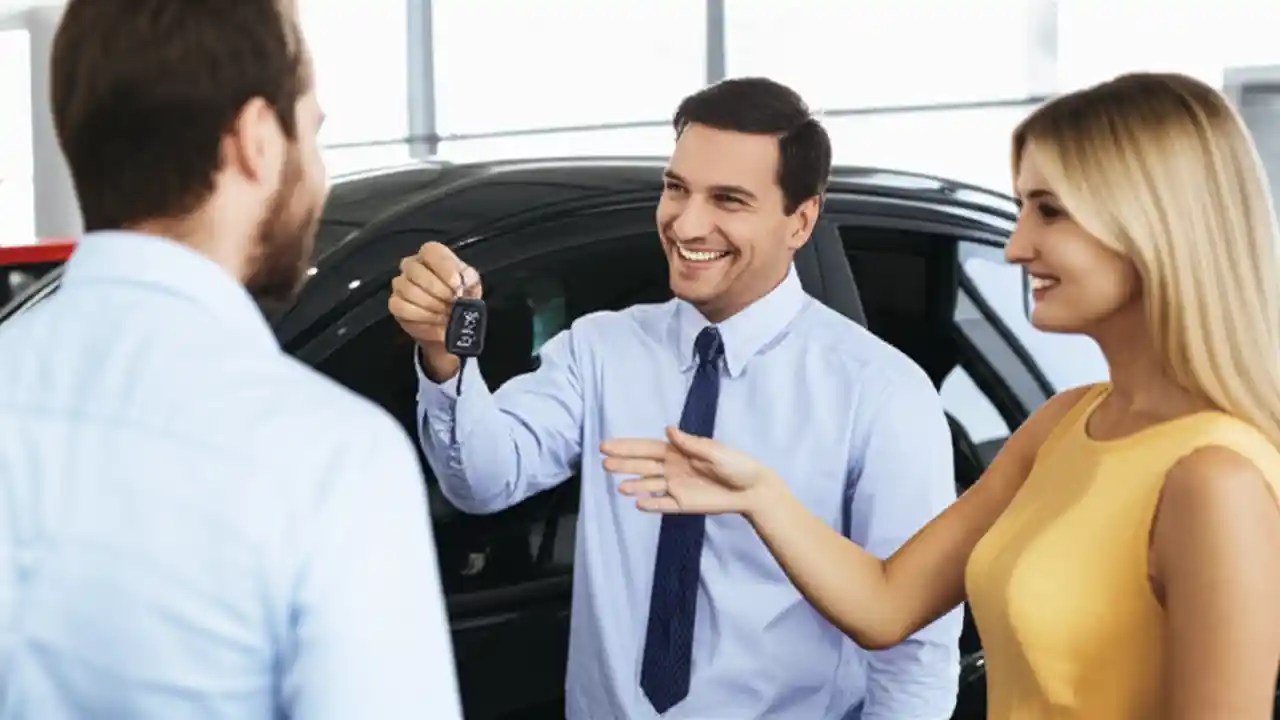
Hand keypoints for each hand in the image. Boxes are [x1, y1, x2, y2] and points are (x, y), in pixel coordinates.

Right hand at [388, 241, 482, 346]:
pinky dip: (421, 316)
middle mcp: (411, 265)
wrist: (452, 320)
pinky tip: (435, 319)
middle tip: (453, 302)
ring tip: (446, 313)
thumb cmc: (461, 296)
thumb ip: (468, 277)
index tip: (457, 285)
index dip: (445, 268)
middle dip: (439, 291)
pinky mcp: (395, 304)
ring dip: (432, 305)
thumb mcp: (471, 283)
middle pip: (416, 271)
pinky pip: (401, 307)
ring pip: (409, 290)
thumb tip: (460, 281)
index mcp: (431, 254)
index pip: (431, 252)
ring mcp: (400, 284)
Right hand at [600, 426, 782, 516]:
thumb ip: (691, 444)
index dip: (627, 447)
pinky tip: (638, 503)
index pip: (647, 448)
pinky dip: (651, 504)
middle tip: (604, 463)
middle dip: (623, 464)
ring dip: (634, 485)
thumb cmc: (737, 465)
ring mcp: (676, 486)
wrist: (752, 489)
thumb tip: (668, 430)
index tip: (607, 446)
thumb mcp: (715, 451)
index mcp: (678, 451)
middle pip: (643, 465)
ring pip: (649, 485)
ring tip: (620, 487)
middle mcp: (672, 467)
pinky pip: (663, 504)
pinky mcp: (683, 504)